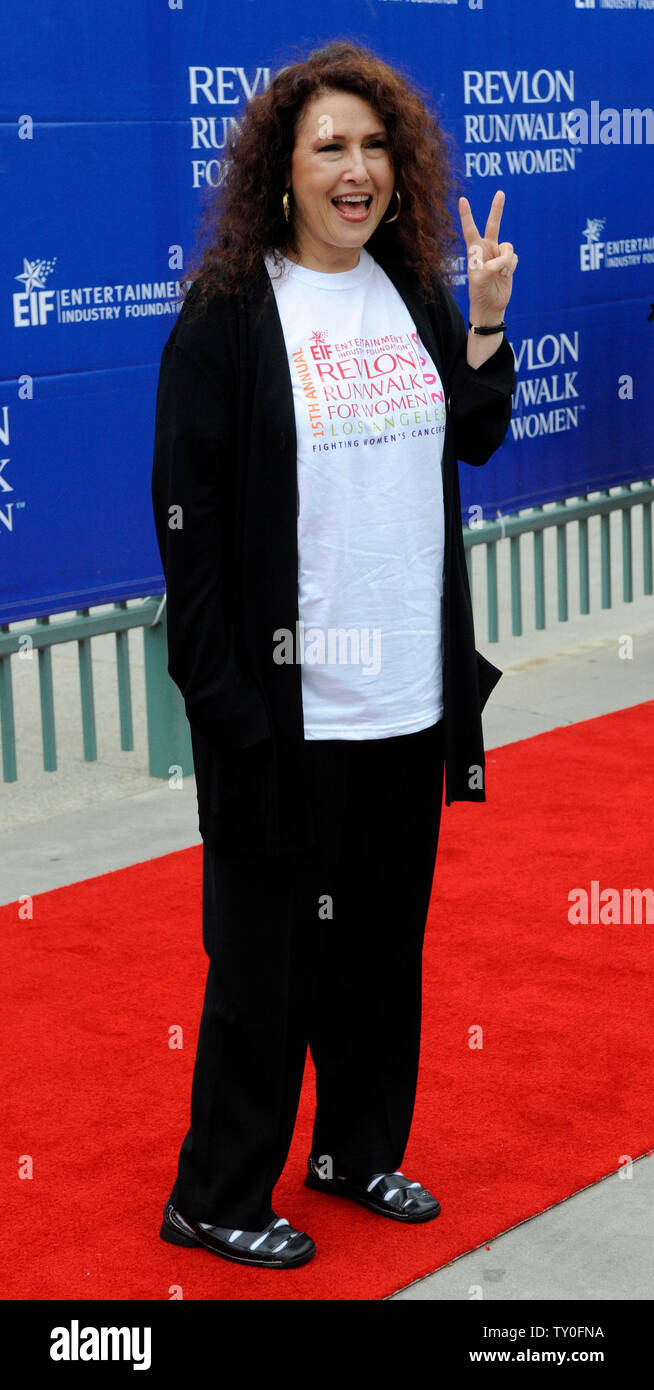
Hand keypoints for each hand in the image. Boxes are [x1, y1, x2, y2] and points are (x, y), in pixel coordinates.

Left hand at [458, 190, 517, 324]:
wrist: (491, 307)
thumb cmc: (480, 293)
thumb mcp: (481, 279)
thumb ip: (491, 266)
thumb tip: (505, 260)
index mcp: (474, 251)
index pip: (470, 229)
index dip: (467, 215)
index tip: (462, 199)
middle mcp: (486, 249)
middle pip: (493, 224)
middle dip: (497, 209)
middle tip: (500, 193)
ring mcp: (498, 255)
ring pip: (508, 246)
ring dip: (507, 260)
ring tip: (501, 273)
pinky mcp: (508, 262)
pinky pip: (514, 257)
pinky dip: (511, 266)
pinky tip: (505, 276)